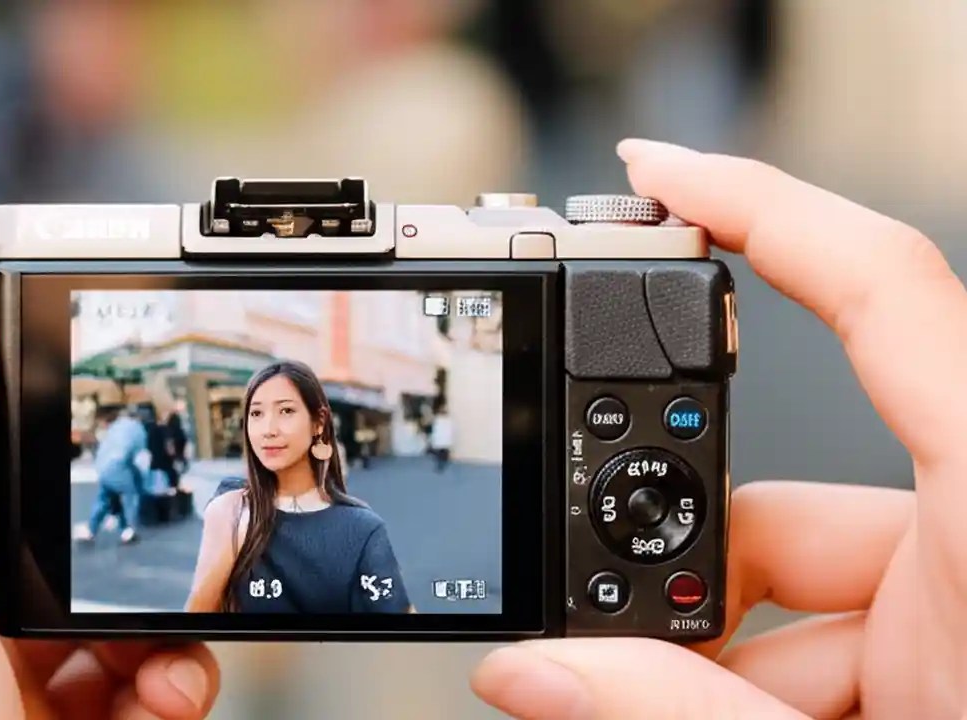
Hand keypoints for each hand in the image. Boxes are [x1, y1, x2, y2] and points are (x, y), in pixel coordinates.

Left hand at [0, 255, 220, 718]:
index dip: (25, 424)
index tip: (93, 381)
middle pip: (55, 554)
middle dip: (119, 536)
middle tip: (152, 521)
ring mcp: (11, 710)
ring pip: (119, 630)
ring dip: (169, 618)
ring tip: (176, 630)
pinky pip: (155, 696)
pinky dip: (183, 682)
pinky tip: (175, 686)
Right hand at [472, 140, 966, 718]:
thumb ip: (676, 713)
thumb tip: (531, 674)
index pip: (889, 294)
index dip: (767, 207)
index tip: (657, 173)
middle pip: (784, 499)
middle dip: (674, 565)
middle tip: (594, 634)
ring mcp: (958, 611)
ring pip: (785, 598)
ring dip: (699, 660)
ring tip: (637, 710)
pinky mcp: (935, 663)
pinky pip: (812, 646)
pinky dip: (736, 691)